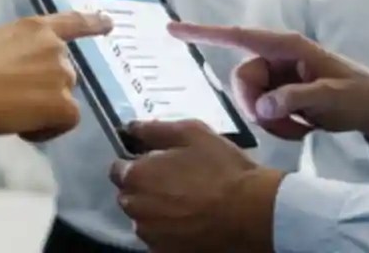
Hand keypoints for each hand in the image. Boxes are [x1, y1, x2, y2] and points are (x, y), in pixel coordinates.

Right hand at [0, 11, 112, 143]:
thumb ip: (19, 55)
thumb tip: (24, 80)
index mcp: (35, 28)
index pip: (72, 22)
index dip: (93, 23)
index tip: (110, 23)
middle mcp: (56, 47)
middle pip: (64, 74)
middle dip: (45, 89)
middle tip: (10, 99)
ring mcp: (63, 74)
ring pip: (64, 98)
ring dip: (45, 109)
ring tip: (10, 113)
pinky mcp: (63, 103)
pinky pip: (67, 121)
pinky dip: (49, 130)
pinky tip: (23, 129)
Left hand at [110, 120, 282, 252]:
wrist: (250, 213)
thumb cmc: (221, 168)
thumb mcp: (192, 133)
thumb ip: (155, 130)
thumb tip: (130, 127)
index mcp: (136, 176)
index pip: (118, 169)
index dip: (136, 162)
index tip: (156, 161)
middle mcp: (135, 208)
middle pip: (130, 195)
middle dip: (144, 187)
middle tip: (175, 180)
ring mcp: (150, 235)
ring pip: (144, 218)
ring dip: (156, 210)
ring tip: (186, 202)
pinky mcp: (166, 252)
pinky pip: (160, 237)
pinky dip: (170, 229)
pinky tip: (192, 221)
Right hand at [170, 22, 368, 145]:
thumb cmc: (360, 96)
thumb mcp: (331, 98)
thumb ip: (295, 99)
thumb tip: (262, 106)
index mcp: (287, 47)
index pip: (237, 37)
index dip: (203, 33)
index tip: (172, 30)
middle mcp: (278, 59)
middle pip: (242, 80)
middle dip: (258, 106)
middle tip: (289, 119)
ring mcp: (280, 78)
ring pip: (251, 101)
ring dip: (273, 121)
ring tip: (304, 124)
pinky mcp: (283, 95)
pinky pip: (263, 114)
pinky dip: (280, 127)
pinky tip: (304, 126)